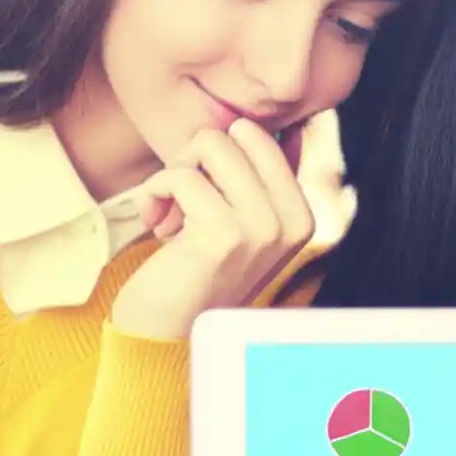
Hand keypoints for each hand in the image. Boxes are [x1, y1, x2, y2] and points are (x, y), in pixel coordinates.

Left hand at [111, 110, 356, 338]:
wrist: (166, 333)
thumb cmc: (194, 270)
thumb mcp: (236, 223)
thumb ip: (251, 179)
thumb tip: (245, 122)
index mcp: (301, 214)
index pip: (262, 138)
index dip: (219, 152)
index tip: (203, 191)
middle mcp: (294, 220)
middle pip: (236, 134)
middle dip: (195, 157)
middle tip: (181, 198)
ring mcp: (263, 229)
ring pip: (210, 145)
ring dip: (174, 173)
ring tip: (169, 211)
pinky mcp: (224, 235)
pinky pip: (181, 176)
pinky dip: (154, 192)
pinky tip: (155, 224)